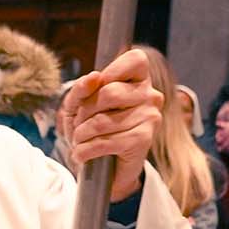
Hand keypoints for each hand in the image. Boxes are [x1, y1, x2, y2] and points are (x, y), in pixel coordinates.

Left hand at [58, 48, 162, 200]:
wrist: (102, 169)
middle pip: (108, 92)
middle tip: (79, 125)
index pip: (135, 59)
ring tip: (80, 141)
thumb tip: (93, 77)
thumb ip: (81, 89)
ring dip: (81, 135)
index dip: (111, 72)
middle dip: (84, 112)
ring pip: (102, 121)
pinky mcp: (144, 140)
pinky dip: (85, 151)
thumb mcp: (77, 106)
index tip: (97, 90)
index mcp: (139, 79)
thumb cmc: (91, 129)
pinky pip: (104, 142)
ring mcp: (150, 117)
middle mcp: (151, 95)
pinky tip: (82, 154)